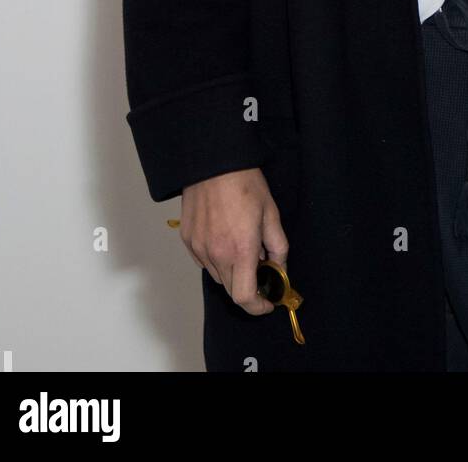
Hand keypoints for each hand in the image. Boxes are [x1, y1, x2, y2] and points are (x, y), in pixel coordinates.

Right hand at [179, 167, 288, 314]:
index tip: (267, 302)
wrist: (214, 162)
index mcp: (240, 250)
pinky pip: (204, 261)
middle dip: (248, 287)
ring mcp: (199, 248)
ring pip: (217, 276)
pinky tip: (225, 239)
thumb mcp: (271, 213)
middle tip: (260, 268)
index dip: (258, 306)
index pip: (244, 297)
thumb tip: (279, 268)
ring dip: (232, 272)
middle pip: (231, 290)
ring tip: (242, 247)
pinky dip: (217, 259)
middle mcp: (216, 254)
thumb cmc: (245, 183)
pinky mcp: (188, 240)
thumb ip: (278, 247)